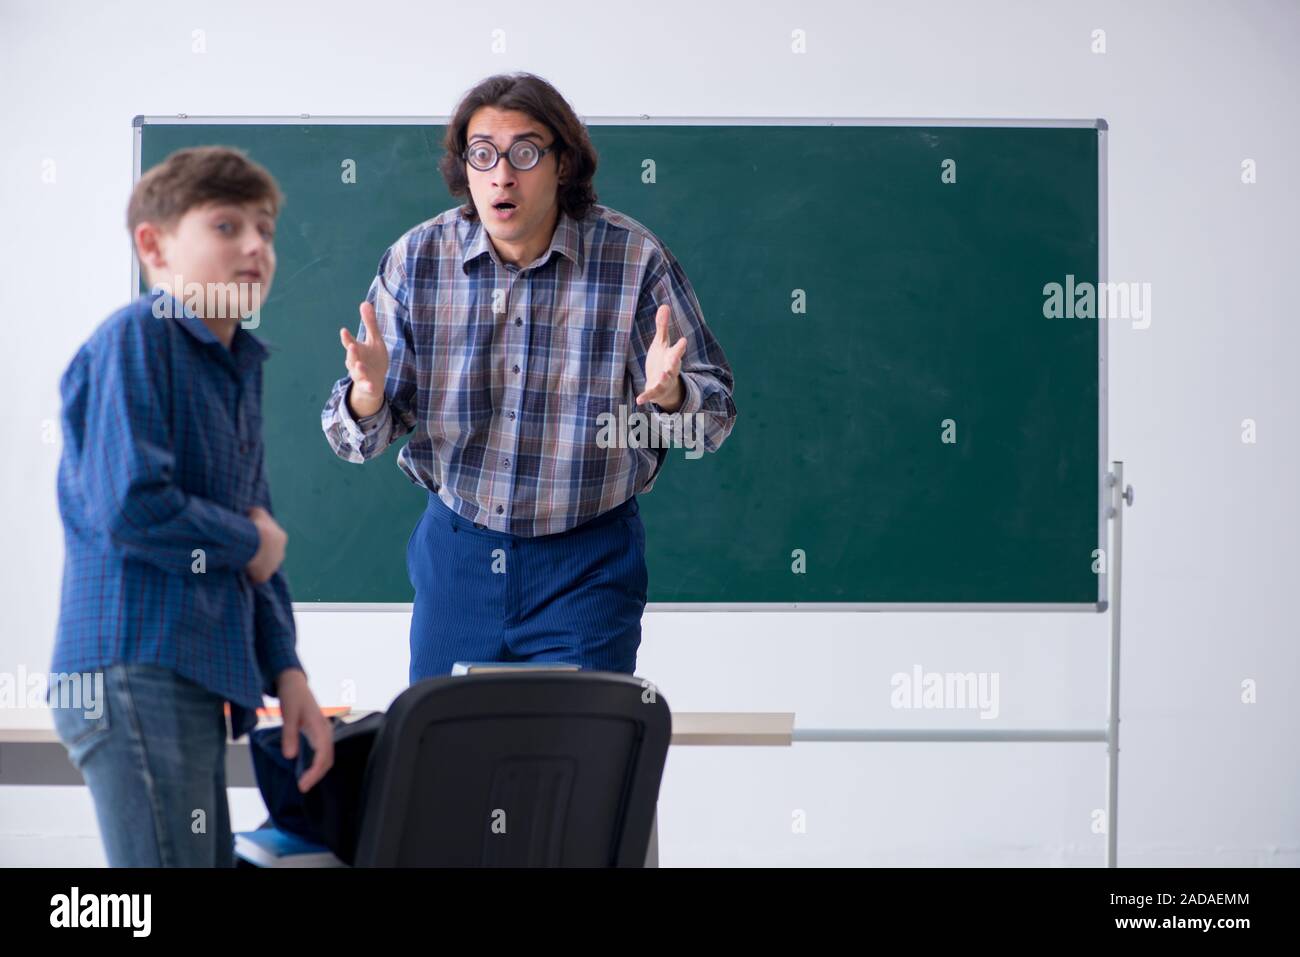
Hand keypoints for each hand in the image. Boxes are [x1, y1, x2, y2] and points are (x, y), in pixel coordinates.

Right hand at [245, 506, 286, 584]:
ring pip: (264, 567)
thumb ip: (255, 511)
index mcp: (281, 538)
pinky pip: (256, 577)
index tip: (251, 538)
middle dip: (260, 553)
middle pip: (270, 554)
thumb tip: (250, 512)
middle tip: (246, 550)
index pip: (272, 540)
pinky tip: (242, 572)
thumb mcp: (258, 512)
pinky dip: (250, 576)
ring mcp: (273, 566)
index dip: (261, 539)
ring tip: (243, 561)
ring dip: (256, 565)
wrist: (254, 542)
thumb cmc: (257, 525)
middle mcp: (281, 554)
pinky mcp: (264, 576)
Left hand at [276, 669, 334, 792]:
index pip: (323, 755)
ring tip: (304, 781)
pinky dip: (316, 763)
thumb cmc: (292, 696)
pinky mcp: (318, 731)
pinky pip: (321, 751)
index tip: (303, 785)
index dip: (315, 772)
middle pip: (328, 758)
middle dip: (317, 775)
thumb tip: (290, 756)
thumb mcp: (288, 714)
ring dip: (318, 770)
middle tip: (302, 787)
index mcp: (320, 726)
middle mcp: (325, 730)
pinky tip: (305, 768)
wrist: (293, 682)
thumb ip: (289, 735)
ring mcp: (323, 730)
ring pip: (326, 755)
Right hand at [339, 302, 388, 417]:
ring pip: (357, 371)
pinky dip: (367, 386)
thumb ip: (369, 323)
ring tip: (359, 364)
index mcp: (357, 349)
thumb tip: (364, 302)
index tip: (344, 330)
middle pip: (352, 356)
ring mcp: (360, 374)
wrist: (375, 381)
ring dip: (358, 368)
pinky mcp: (367, 384)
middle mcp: (355, 361)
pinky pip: (366, 386)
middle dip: (351, 352)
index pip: (349, 342)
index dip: (346, 337)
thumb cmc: (373, 358)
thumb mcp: (374, 340)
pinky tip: (371, 385)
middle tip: (352, 346)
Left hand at [635, 304, 687, 411]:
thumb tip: (664, 305)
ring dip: (664, 378)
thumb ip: (663, 326)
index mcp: (672, 356)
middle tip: (676, 357)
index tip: (684, 340)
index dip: (680, 346)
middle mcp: (670, 369)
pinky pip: (651, 395)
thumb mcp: (661, 343)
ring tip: (662, 375)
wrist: (664, 386)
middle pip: (674, 365)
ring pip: (665, 380)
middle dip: (675, 361)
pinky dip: (645, 397)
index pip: (678, 350)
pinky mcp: (655, 391)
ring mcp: (664, 381)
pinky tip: (639, 401)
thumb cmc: (662, 361)